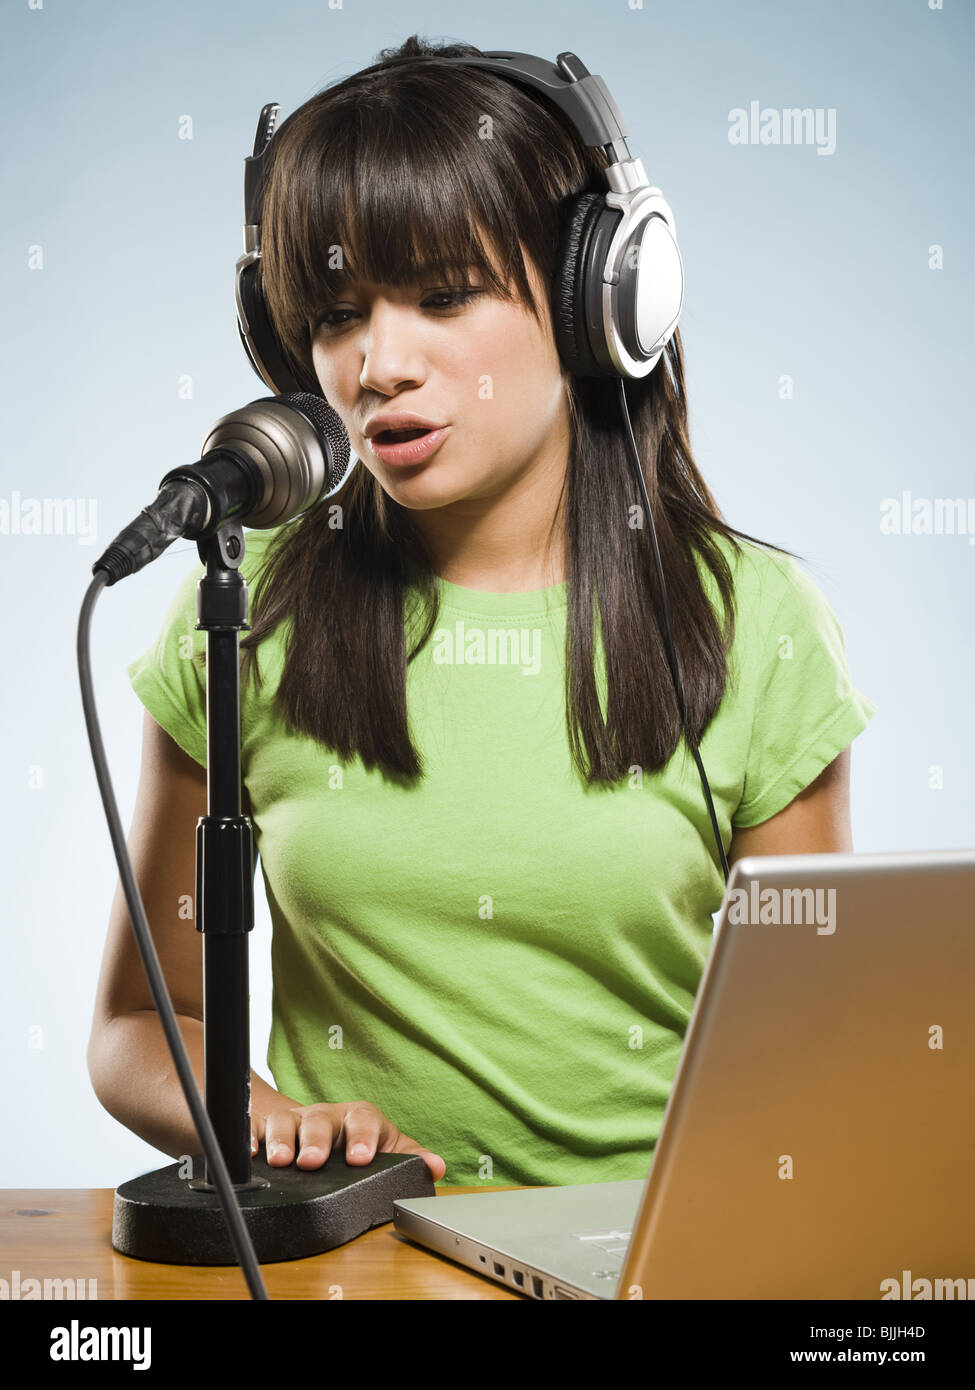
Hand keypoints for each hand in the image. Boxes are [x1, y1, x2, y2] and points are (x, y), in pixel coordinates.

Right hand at [251, 1099, 445, 1181]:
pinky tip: (247, 1154)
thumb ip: (410, 1158)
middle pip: (320, 1119)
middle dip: (316, 1140)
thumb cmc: (354, 1142)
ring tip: (281, 1162)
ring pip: (284, 1122)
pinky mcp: (264, 1131)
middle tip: (312, 1162)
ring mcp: (293, 1123)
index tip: (361, 1159)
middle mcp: (324, 1117)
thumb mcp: (386, 1148)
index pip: (363, 1120)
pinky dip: (248, 1140)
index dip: (363, 1138)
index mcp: (357, 1119)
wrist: (315, 1134)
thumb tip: (436, 1167)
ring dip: (281, 1140)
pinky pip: (253, 1131)